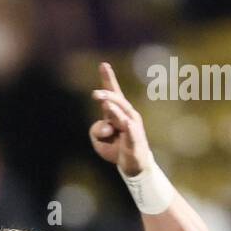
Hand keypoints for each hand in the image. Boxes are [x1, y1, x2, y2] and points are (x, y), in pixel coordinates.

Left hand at [89, 61, 151, 175]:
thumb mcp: (98, 140)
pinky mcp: (135, 139)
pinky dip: (128, 129)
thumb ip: (96, 130)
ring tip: (106, 105)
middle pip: (116, 102)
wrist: (133, 165)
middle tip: (95, 94)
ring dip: (114, 110)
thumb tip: (106, 126)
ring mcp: (133, 126)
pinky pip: (131, 133)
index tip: (103, 64)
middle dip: (107, 96)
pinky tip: (126, 124)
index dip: (108, 79)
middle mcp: (127, 115)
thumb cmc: (116, 148)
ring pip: (122, 116)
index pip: (113, 93)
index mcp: (118, 112)